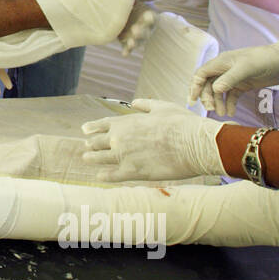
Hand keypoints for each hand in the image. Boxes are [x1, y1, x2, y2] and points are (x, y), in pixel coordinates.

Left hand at [80, 98, 225, 181]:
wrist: (193, 144)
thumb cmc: (181, 123)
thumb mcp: (162, 106)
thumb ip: (145, 105)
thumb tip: (134, 102)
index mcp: (125, 122)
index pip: (101, 125)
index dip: (92, 128)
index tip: (84, 130)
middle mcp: (119, 139)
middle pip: (96, 143)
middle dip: (91, 144)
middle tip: (87, 147)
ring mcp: (123, 156)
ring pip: (99, 159)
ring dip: (92, 159)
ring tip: (87, 159)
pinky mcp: (132, 172)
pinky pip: (111, 176)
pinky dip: (104, 176)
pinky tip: (100, 177)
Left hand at [118, 0, 164, 56]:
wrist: (116, 8)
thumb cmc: (131, 0)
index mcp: (149, 15)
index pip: (152, 17)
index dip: (150, 17)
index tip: (148, 15)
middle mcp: (145, 27)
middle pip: (146, 31)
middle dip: (141, 31)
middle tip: (136, 29)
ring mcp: (136, 35)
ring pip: (138, 41)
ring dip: (135, 42)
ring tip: (131, 42)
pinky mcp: (126, 41)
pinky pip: (128, 47)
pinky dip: (127, 51)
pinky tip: (124, 54)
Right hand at [189, 41, 278, 116]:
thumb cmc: (266, 59)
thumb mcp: (247, 68)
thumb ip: (230, 79)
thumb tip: (215, 90)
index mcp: (222, 62)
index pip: (202, 74)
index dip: (195, 86)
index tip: (193, 101)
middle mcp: (226, 69)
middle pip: (209, 85)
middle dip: (208, 98)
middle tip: (213, 109)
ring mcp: (235, 77)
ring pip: (219, 92)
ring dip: (219, 103)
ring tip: (223, 114)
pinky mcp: (244, 84)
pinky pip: (232, 96)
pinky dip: (230, 104)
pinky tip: (231, 112)